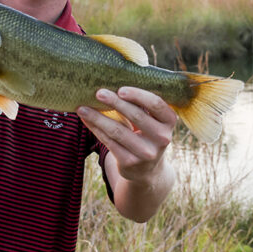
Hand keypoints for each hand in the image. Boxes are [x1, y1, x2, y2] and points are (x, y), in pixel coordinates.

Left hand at [78, 87, 176, 221]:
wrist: (147, 170)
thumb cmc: (146, 134)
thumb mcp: (153, 121)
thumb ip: (143, 104)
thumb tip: (113, 81)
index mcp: (170, 121)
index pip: (156, 104)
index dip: (138, 95)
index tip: (120, 89)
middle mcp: (162, 138)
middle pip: (136, 116)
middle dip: (115, 102)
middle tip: (99, 93)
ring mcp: (147, 152)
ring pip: (118, 131)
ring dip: (98, 117)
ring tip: (83, 107)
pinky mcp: (130, 162)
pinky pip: (109, 142)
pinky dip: (96, 129)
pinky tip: (86, 121)